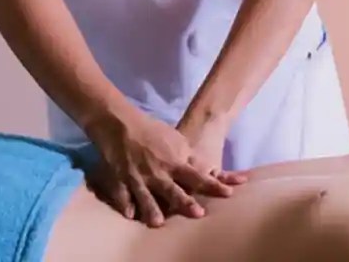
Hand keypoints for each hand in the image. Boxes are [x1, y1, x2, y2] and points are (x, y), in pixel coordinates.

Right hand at [84, 108, 235, 226]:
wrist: (122, 124)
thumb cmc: (152, 131)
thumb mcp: (175, 140)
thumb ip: (188, 158)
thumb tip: (203, 169)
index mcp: (174, 163)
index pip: (198, 177)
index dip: (213, 186)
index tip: (229, 194)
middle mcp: (158, 173)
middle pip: (174, 191)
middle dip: (186, 203)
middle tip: (198, 214)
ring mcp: (138, 178)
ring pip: (146, 198)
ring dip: (152, 210)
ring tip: (158, 223)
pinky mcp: (119, 181)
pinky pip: (122, 195)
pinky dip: (125, 205)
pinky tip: (129, 216)